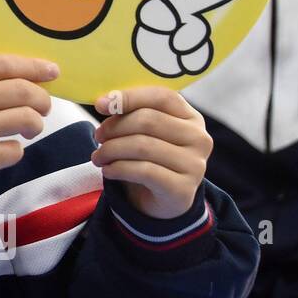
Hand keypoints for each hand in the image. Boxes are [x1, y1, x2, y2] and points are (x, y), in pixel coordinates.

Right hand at [0, 55, 57, 184]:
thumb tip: (30, 75)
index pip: (3, 65)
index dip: (34, 66)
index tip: (52, 71)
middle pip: (21, 90)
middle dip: (42, 98)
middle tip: (43, 106)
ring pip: (26, 118)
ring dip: (35, 124)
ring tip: (28, 128)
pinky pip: (16, 151)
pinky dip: (15, 150)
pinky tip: (3, 149)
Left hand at [92, 88, 210, 218]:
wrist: (161, 201)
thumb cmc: (149, 159)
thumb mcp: (143, 133)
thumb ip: (131, 114)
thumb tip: (104, 102)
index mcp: (191, 117)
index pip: (162, 96)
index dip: (129, 97)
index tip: (100, 104)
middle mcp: (199, 138)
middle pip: (148, 120)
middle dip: (115, 127)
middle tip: (98, 137)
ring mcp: (194, 165)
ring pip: (142, 146)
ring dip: (111, 150)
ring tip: (98, 157)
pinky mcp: (183, 189)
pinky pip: (143, 171)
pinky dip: (118, 168)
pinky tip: (108, 170)